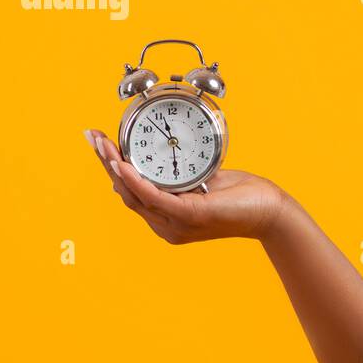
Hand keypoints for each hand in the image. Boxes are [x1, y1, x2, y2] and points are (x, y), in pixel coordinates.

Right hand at [85, 128, 286, 242]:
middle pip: (125, 192)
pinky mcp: (188, 216)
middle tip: (93, 137)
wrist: (268, 212)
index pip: (130, 192)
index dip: (111, 167)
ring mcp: (175, 223)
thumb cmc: (241, 196)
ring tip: (103, 145)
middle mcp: (166, 225)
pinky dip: (136, 180)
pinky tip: (123, 164)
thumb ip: (182, 174)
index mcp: (166, 217)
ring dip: (114, 167)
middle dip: (105, 162)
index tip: (99, 143)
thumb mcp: (204, 178)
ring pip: (134, 194)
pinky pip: (154, 196)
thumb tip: (164, 157)